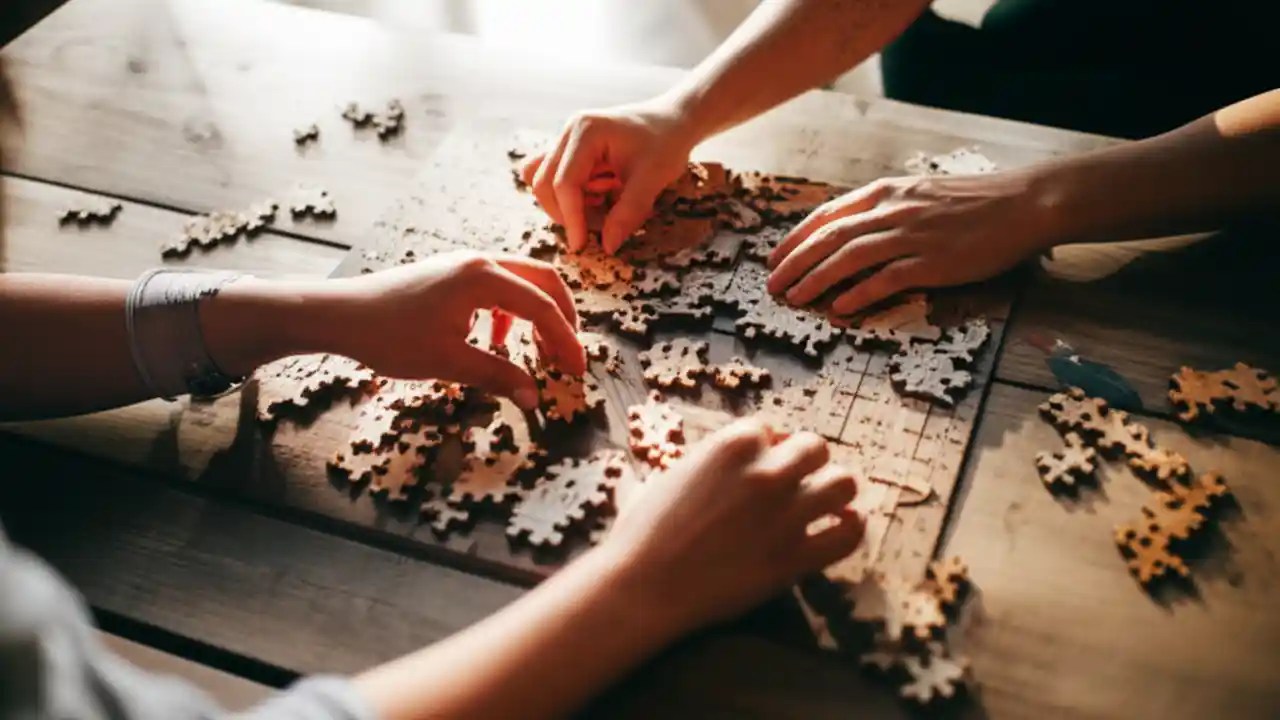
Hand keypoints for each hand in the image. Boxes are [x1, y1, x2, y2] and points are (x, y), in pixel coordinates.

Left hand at [331, 252, 584, 409]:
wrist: (340, 315)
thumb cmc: (389, 336)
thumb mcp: (448, 362)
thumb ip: (497, 375)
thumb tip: (535, 397)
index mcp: (483, 277)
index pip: (543, 306)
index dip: (565, 340)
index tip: (577, 371)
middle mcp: (479, 261)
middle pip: (542, 280)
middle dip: (562, 317)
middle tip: (568, 354)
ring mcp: (464, 265)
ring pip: (520, 282)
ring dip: (537, 315)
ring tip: (536, 352)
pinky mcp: (450, 275)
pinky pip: (497, 288)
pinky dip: (509, 313)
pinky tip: (495, 341)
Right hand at [522, 97, 699, 253]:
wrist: (673, 121)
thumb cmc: (666, 143)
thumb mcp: (652, 179)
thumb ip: (628, 213)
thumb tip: (607, 247)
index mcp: (586, 131)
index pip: (564, 182)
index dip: (571, 218)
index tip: (582, 245)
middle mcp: (569, 132)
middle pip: (543, 183)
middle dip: (565, 213)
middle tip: (598, 226)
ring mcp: (567, 140)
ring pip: (544, 181)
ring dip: (567, 203)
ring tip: (602, 201)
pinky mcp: (571, 150)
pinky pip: (556, 178)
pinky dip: (572, 195)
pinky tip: (599, 194)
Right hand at [601, 420, 862, 632]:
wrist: (644, 588)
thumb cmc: (639, 535)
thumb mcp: (657, 479)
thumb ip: (686, 465)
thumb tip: (686, 465)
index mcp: (731, 445)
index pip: (769, 430)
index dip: (764, 447)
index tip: (758, 464)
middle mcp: (766, 473)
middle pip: (815, 448)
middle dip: (805, 463)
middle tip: (795, 481)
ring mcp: (785, 516)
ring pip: (844, 484)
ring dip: (834, 491)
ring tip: (824, 503)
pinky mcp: (796, 558)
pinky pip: (849, 536)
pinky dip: (851, 528)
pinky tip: (841, 527)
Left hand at [766, 172, 1053, 314]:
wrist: (1023, 203)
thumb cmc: (975, 202)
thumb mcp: (922, 194)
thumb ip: (887, 209)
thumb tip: (854, 231)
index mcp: (887, 192)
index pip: (827, 215)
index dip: (796, 238)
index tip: (775, 257)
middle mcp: (893, 210)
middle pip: (828, 238)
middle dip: (794, 262)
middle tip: (772, 285)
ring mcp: (911, 235)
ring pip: (848, 258)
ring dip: (815, 280)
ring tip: (794, 299)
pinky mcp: (932, 261)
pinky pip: (885, 279)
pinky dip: (857, 295)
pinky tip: (839, 310)